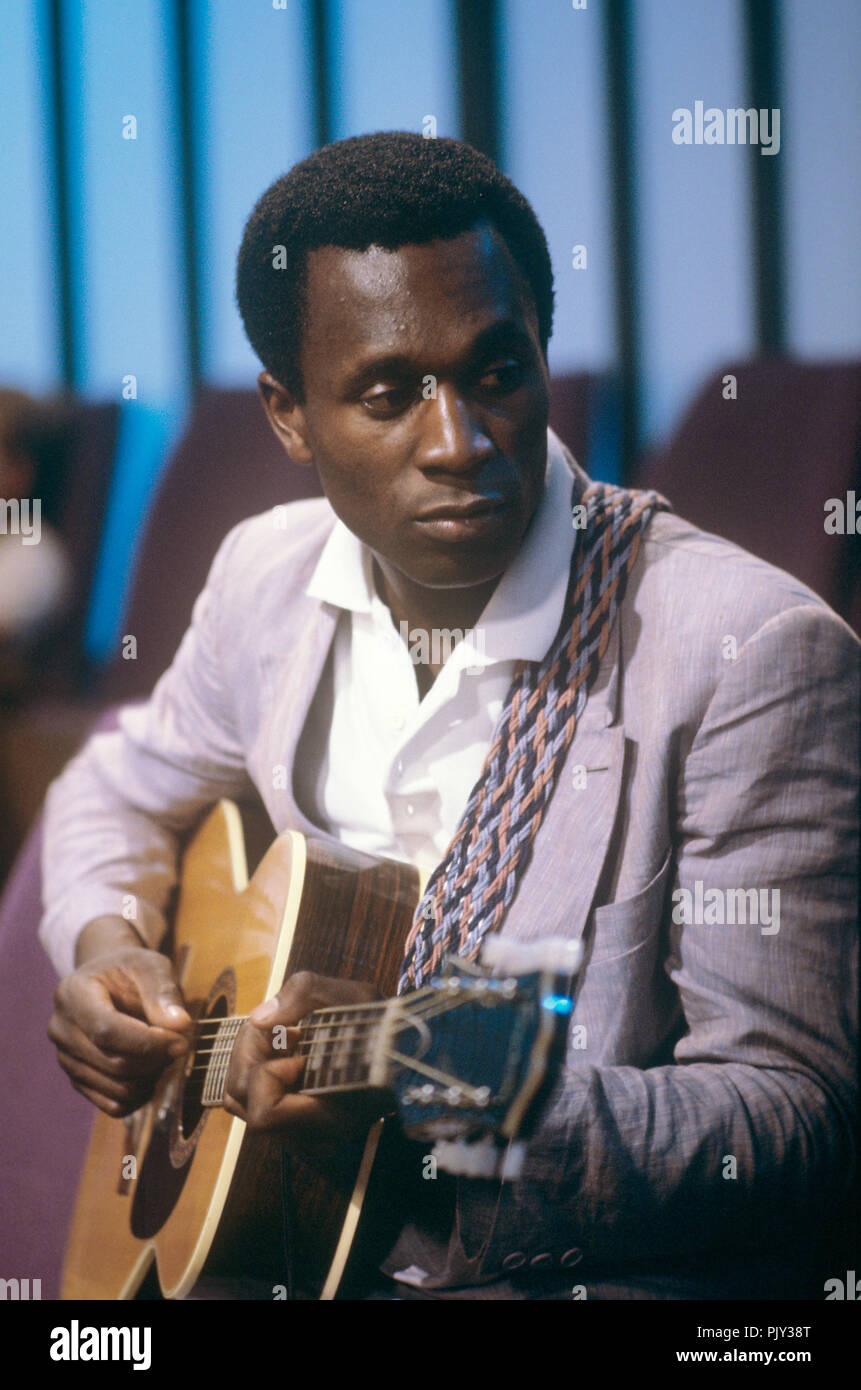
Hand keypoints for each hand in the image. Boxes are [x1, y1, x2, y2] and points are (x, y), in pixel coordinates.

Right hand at [48, 916, 190, 1116]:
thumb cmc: (131, 970)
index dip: (148, 1042)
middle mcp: (61, 1028)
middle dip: (156, 1059)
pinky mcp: (78, 1079)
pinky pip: (114, 1105)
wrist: (108, 982)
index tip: (181, 1041)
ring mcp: (66, 1058)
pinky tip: (152, 1071)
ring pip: (116, 1089)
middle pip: (113, 1063)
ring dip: (151, 1077)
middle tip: (180, 1043)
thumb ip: (164, 992)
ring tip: (164, 1052)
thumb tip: (180, 1025)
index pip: (107, 1031)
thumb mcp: (151, 966)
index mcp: (73, 993)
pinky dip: (141, 1095)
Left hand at [223, 971, 387, 1159]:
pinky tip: (288, 1052)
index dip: (267, 1073)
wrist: (403, 1046)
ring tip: (287, 1039)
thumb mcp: (351, 995)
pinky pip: (251, 1098)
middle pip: (242, 1102)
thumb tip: (260, 1020)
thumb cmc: (380, 1023)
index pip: (265, 1113)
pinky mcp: (289, 1123)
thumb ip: (301, 995)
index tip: (297, 1041)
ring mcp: (299, 1133)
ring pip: (240, 1101)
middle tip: (287, 1030)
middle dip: (254, 1055)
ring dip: (254, 1061)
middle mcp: (312, 1137)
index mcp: (329, 1119)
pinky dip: (259, 1070)